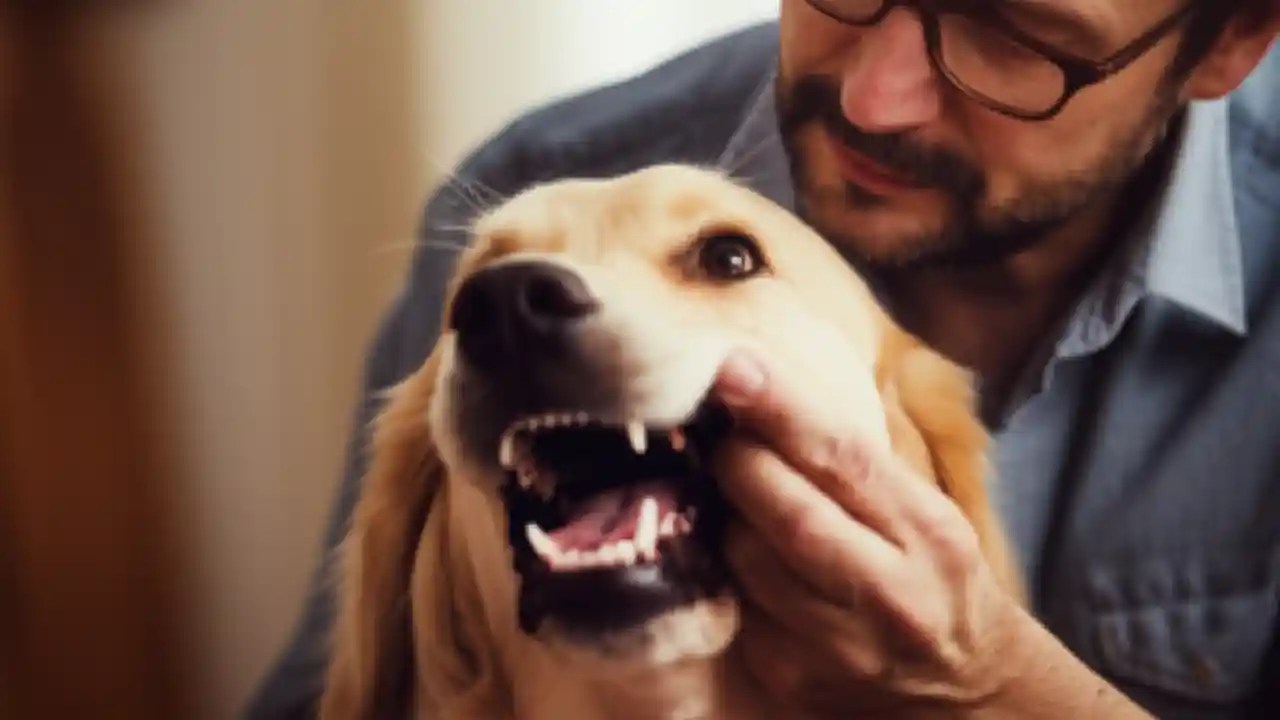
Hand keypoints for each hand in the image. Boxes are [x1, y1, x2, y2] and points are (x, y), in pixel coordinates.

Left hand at [709, 348, 1148, 718]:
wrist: (962, 685)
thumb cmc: (927, 571)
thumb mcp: (920, 509)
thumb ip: (851, 460)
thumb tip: (761, 387)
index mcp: (930, 532)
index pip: (845, 458)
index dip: (780, 409)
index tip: (731, 367)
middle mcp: (895, 594)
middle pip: (789, 513)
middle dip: (739, 462)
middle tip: (719, 436)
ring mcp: (842, 645)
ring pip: (750, 560)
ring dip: (729, 518)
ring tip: (738, 500)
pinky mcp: (794, 674)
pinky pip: (737, 602)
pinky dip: (728, 568)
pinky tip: (744, 556)